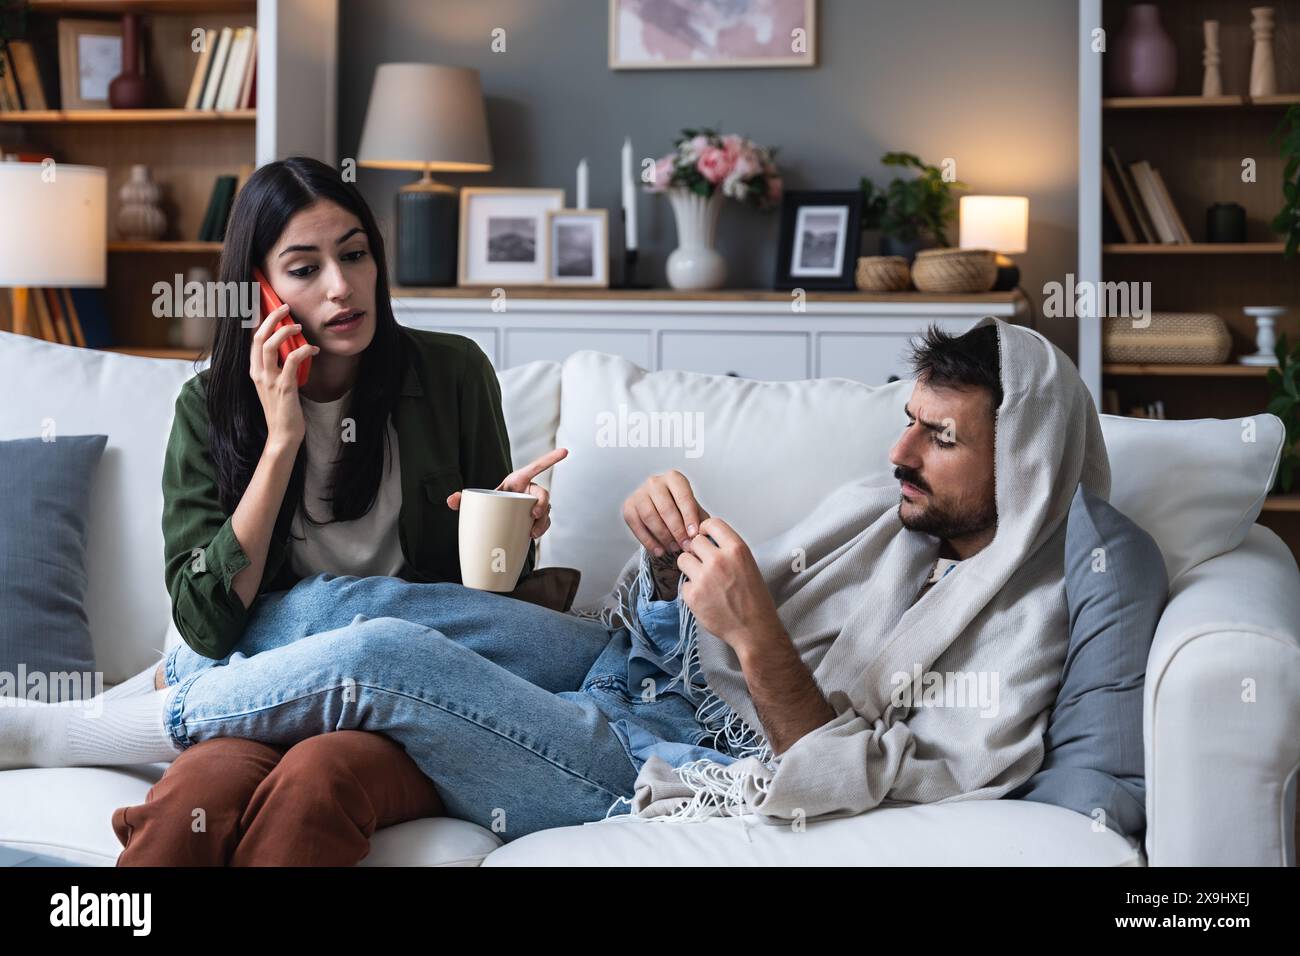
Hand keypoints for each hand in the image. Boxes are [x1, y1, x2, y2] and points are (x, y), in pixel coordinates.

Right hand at [249, 303, 317, 449]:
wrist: (283, 435)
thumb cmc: (283, 410)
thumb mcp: (275, 386)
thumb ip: (277, 368)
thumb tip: (290, 350)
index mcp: (254, 371)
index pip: (252, 340)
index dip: (259, 321)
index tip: (270, 308)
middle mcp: (258, 373)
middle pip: (258, 337)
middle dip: (271, 318)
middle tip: (285, 308)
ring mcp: (269, 380)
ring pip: (270, 345)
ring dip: (285, 331)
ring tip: (298, 326)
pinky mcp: (284, 387)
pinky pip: (291, 361)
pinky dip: (303, 350)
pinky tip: (312, 349)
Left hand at [446, 447, 567, 539]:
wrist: (493, 519)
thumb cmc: (489, 503)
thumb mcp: (478, 499)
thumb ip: (464, 498)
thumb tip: (451, 500)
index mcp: (518, 481)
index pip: (537, 467)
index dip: (551, 459)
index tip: (565, 451)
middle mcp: (529, 491)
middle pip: (543, 494)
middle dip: (543, 503)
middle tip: (534, 514)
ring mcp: (534, 506)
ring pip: (546, 511)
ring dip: (543, 521)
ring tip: (533, 533)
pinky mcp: (535, 519)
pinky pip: (545, 523)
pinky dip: (541, 529)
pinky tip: (533, 537)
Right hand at [622, 470, 709, 556]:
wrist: (661, 509)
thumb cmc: (681, 509)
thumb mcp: (694, 510)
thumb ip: (699, 521)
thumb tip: (700, 537)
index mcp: (674, 478)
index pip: (683, 496)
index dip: (689, 517)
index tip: (694, 534)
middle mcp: (654, 482)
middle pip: (665, 508)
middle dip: (677, 530)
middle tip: (685, 546)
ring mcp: (639, 493)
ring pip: (649, 517)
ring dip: (663, 536)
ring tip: (674, 548)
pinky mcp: (628, 507)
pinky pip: (637, 526)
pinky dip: (649, 541)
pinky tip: (659, 551)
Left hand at [676, 517, 784, 654]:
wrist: (754, 629)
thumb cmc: (754, 600)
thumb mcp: (748, 564)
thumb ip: (728, 550)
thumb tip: (707, 540)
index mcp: (737, 549)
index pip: (712, 523)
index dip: (705, 529)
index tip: (704, 536)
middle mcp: (719, 560)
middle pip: (694, 541)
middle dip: (698, 551)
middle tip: (705, 564)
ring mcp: (704, 577)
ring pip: (683, 559)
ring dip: (690, 567)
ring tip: (703, 580)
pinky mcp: (693, 595)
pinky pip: (683, 583)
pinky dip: (691, 590)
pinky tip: (705, 598)